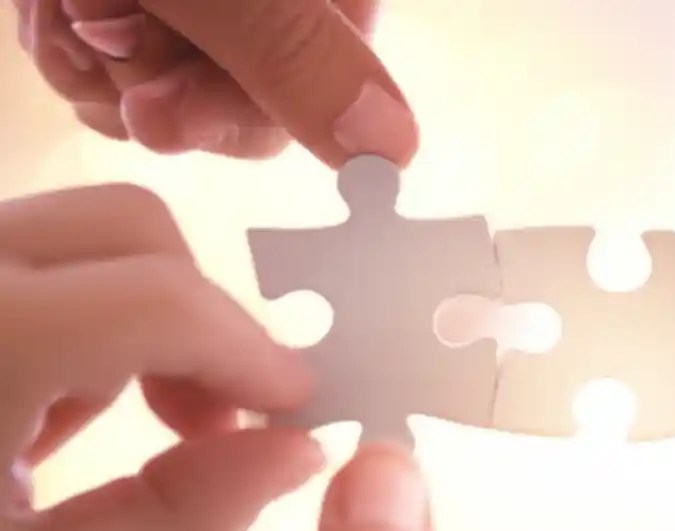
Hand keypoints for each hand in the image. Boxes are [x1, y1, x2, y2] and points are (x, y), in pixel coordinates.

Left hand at [0, 183, 317, 530]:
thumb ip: (179, 523)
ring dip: (138, 321)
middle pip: (130, 230)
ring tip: (119, 429)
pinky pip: (24, 261)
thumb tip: (296, 453)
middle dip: (202, 320)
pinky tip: (40, 415)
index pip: (161, 300)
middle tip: (217, 420)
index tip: (296, 408)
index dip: (254, 351)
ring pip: (80, 238)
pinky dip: (73, 320)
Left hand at [10, 0, 417, 165]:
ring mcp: (205, 0)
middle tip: (92, 17)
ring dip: (88, 58)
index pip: (313, 92)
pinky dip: (61, 36)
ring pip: (154, 87)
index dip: (228, 114)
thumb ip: (296, 52)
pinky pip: (103, 61)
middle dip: (143, 78)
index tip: (152, 112)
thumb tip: (393, 151)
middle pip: (227, 98)